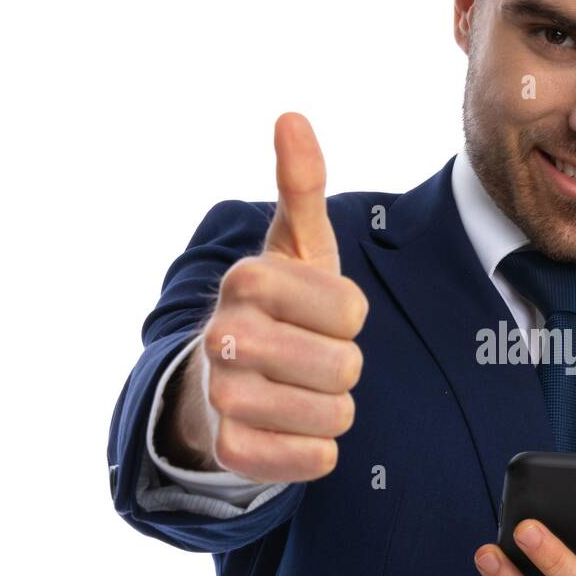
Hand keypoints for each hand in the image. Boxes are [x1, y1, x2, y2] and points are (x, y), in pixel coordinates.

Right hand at [194, 112, 368, 480]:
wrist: (223, 378)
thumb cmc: (279, 306)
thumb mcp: (296, 245)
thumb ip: (301, 184)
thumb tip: (292, 116)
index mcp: (248, 279)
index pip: (352, 311)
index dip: (348, 319)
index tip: (317, 315)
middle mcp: (224, 334)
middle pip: (347, 367)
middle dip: (342, 366)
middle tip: (309, 356)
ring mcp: (222, 395)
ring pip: (335, 414)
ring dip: (331, 408)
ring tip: (298, 391)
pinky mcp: (231, 451)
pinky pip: (314, 459)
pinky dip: (317, 450)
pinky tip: (289, 429)